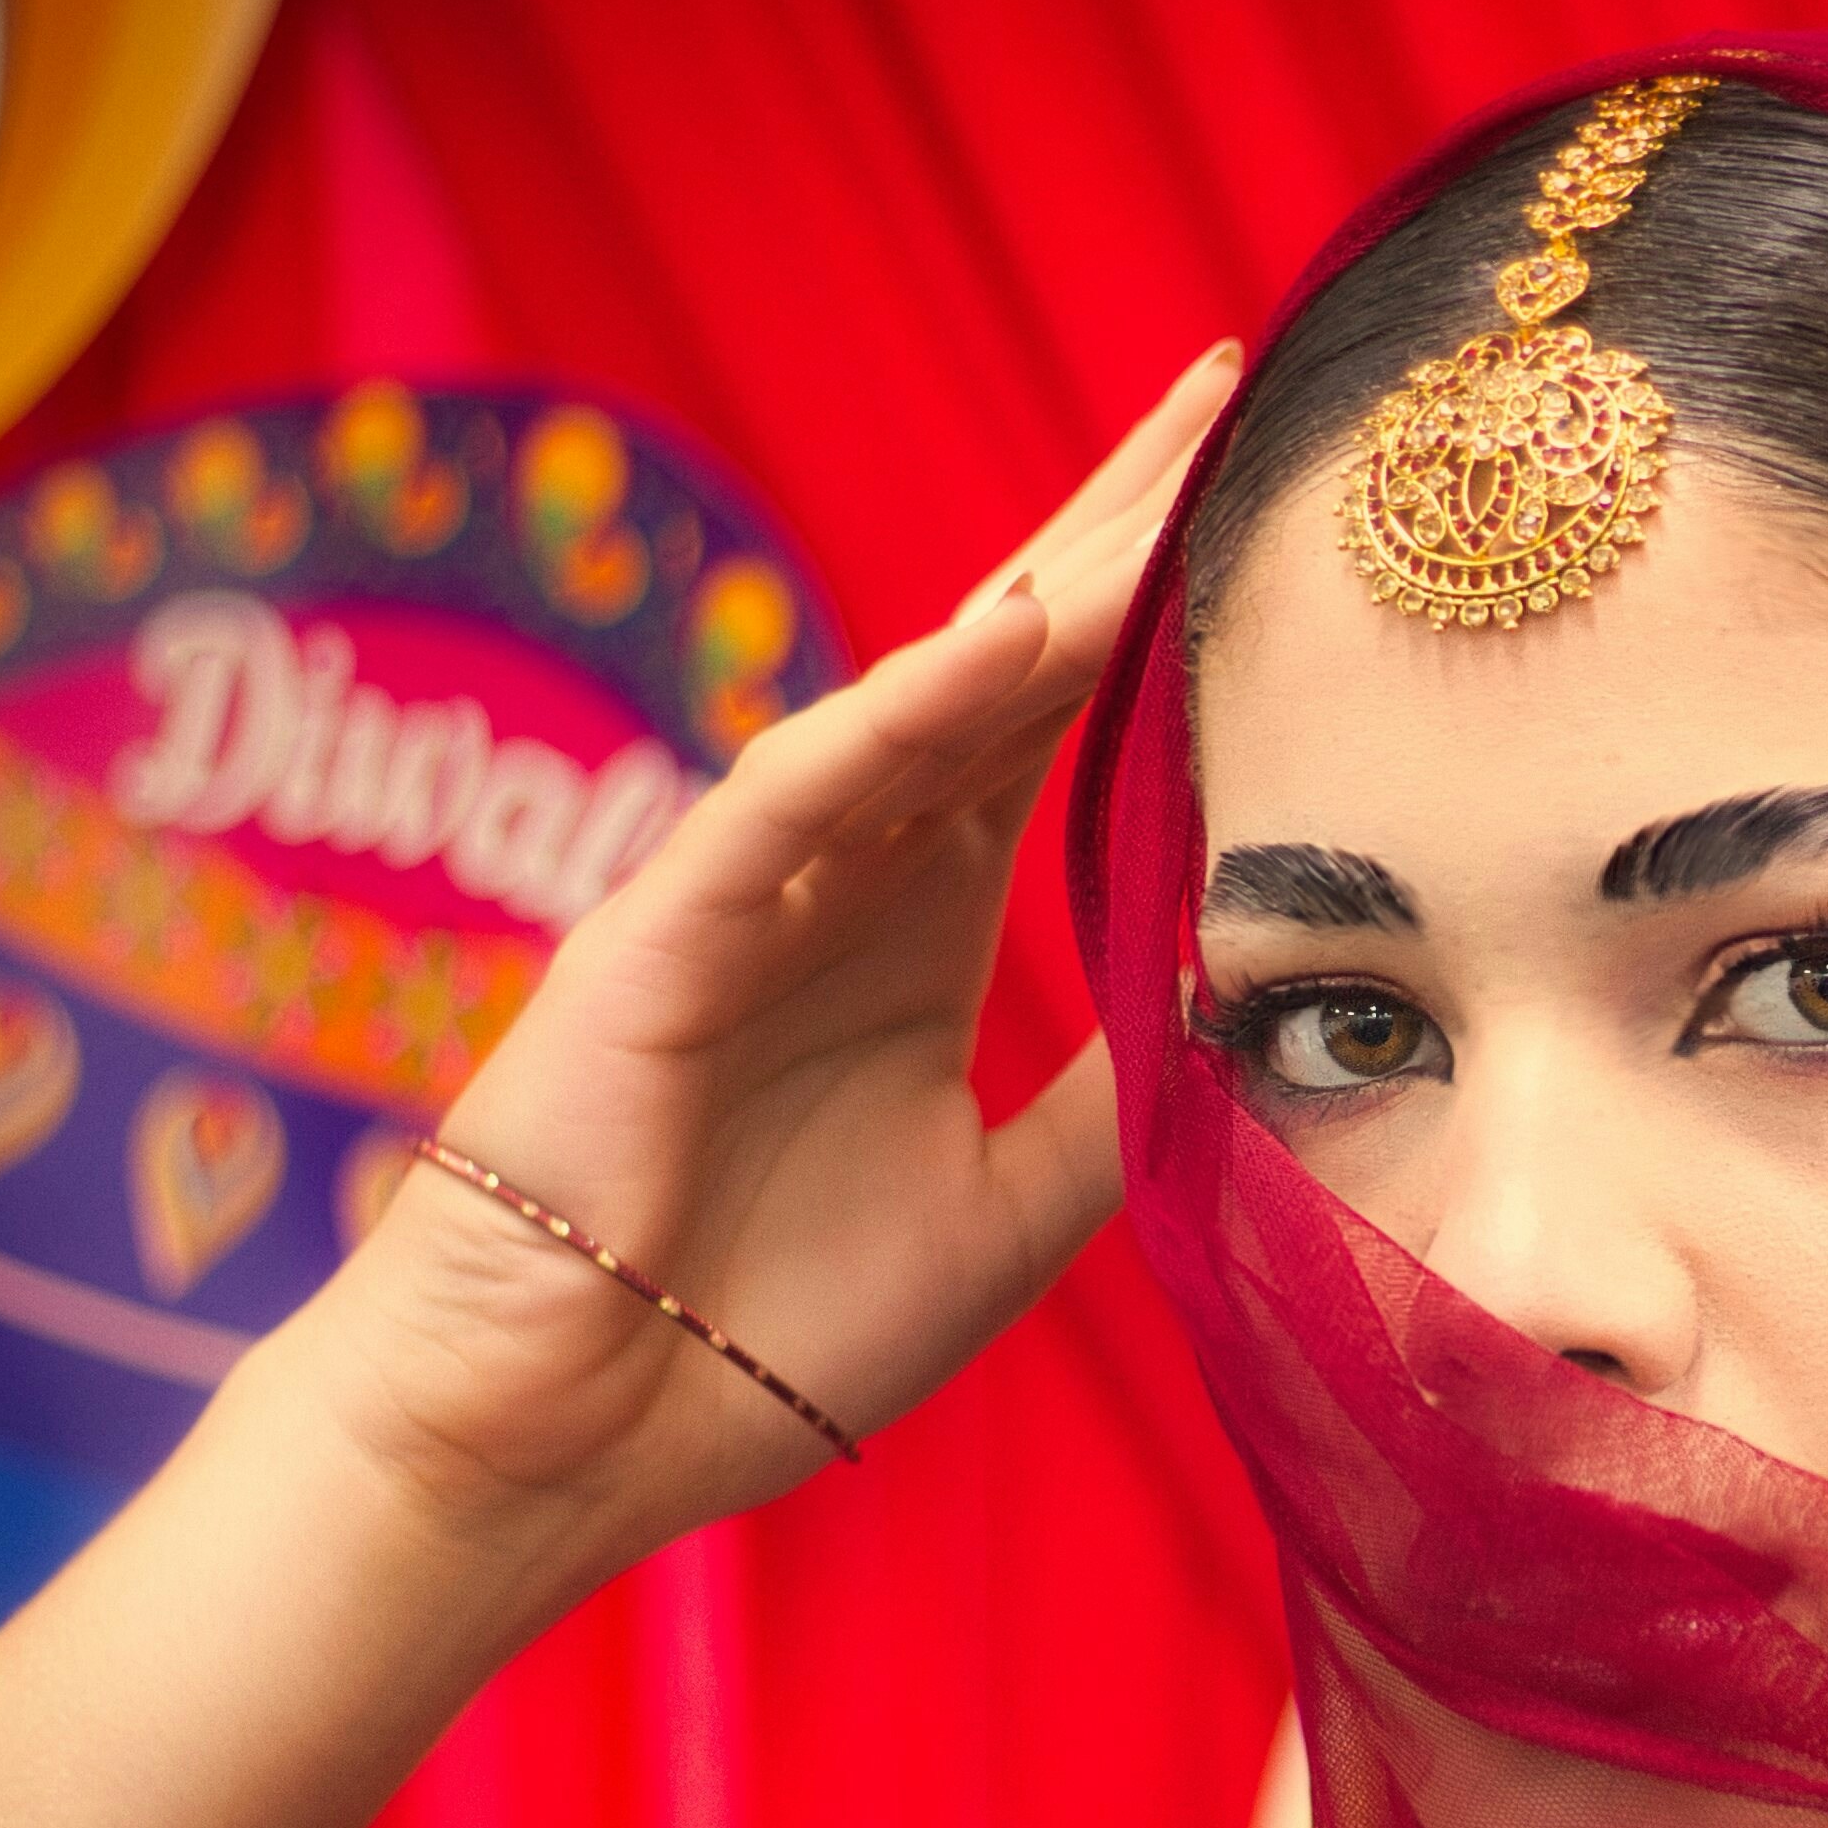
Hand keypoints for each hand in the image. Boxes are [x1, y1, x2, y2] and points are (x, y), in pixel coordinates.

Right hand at [270, 343, 1239, 1567]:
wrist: (573, 1439)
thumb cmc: (761, 1334)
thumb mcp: (1004, 1214)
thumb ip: (1110, 1105)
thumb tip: (1246, 1026)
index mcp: (918, 925)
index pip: (1056, 726)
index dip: (1150, 614)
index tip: (1255, 498)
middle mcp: (841, 875)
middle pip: (999, 659)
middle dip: (1109, 524)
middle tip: (1224, 387)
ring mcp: (747, 889)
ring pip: (913, 701)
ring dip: (1042, 589)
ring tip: (1163, 476)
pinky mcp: (661, 937)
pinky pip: (790, 799)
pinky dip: (895, 715)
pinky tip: (1005, 637)